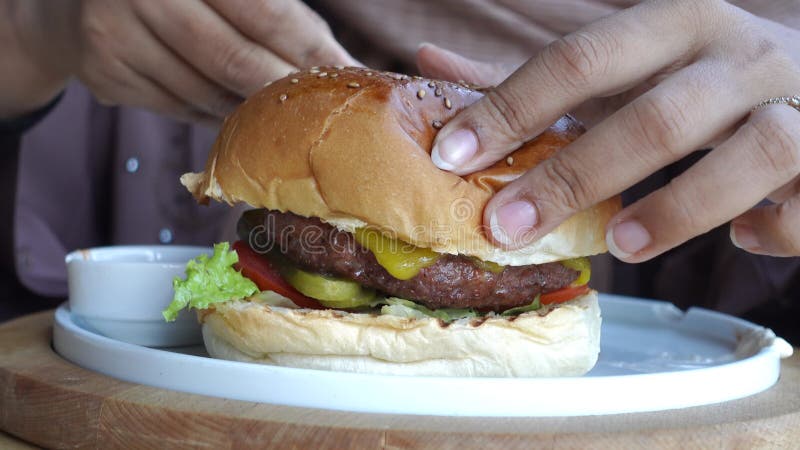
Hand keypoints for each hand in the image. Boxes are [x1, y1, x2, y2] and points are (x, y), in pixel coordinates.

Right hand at [12, 0, 355, 122]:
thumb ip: (278, 16)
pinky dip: (213, 116)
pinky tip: (232, 116)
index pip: (266, 12)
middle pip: (235, 60)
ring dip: (250, 112)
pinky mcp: (104, 73)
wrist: (83, 2)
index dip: (311, 49)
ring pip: (206, 93)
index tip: (348, 75)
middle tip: (320, 111)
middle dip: (284, 91)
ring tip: (281, 116)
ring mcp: (116, 33)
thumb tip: (343, 64)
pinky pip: (178, 109)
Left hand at [426, 0, 799, 258]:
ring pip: (751, 154)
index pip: (582, 58)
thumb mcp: (626, 66)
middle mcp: (740, 55)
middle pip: (657, 117)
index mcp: (676, 23)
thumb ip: (537, 77)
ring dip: (680, 208)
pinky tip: (745, 236)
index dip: (514, 107)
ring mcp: (799, 106)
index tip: (451, 155)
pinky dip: (775, 228)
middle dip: (574, 178)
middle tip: (507, 230)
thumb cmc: (700, 80)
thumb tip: (431, 62)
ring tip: (622, 245)